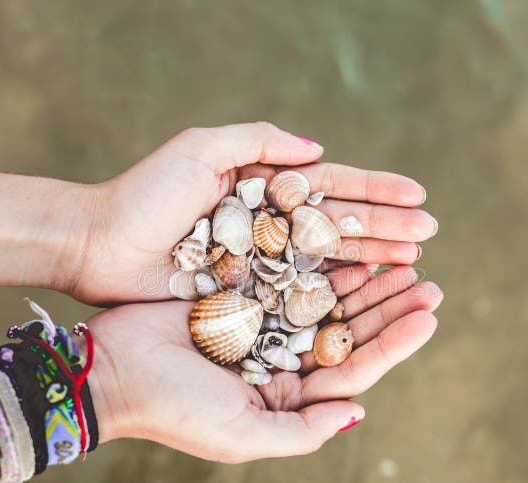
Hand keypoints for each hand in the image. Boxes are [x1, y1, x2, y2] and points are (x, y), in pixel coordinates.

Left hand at [65, 122, 435, 303]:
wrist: (98, 244)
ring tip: (413, 264)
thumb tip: (317, 151)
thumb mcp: (200, 150)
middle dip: (384, 228)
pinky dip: (333, 295)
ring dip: (370, 261)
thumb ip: (257, 141)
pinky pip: (296, 295)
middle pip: (337, 225)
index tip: (417, 196)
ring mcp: (260, 261)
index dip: (374, 191)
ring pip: (326, 262)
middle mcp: (268, 224)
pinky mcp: (246, 295)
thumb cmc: (145, 193)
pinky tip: (366, 294)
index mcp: (262, 186)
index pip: (330, 186)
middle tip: (429, 236)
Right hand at [86, 264, 442, 461]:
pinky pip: (291, 273)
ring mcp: (262, 324)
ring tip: (401, 258)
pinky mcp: (241, 293)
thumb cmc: (173, 409)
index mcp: (287, 396)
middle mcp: (280, 360)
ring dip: (363, 281)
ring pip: (326, 299)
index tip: (428, 316)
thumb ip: (303, 429)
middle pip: (348, 331)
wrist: (110, 369)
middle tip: (427, 282)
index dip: (394, 343)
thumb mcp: (241, 435)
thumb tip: (360, 413)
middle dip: (388, 307)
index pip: (353, 369)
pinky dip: (320, 261)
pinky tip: (347, 244)